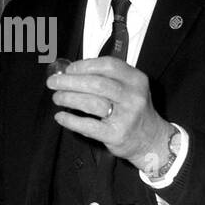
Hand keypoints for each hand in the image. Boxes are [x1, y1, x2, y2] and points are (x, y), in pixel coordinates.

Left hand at [47, 57, 173, 172]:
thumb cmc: (133, 110)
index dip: (85, 65)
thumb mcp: (130, 88)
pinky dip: (71, 120)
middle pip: (97, 83)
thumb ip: (107, 78)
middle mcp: (133, 96)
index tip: (69, 69)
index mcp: (136, 80)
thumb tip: (71, 72)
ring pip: (91, 103)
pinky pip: (89, 126)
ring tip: (57, 97)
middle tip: (54, 82)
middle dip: (70, 82)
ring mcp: (126, 116)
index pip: (109, 65)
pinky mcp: (117, 135)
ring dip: (69, 98)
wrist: (151, 139)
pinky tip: (61, 116)